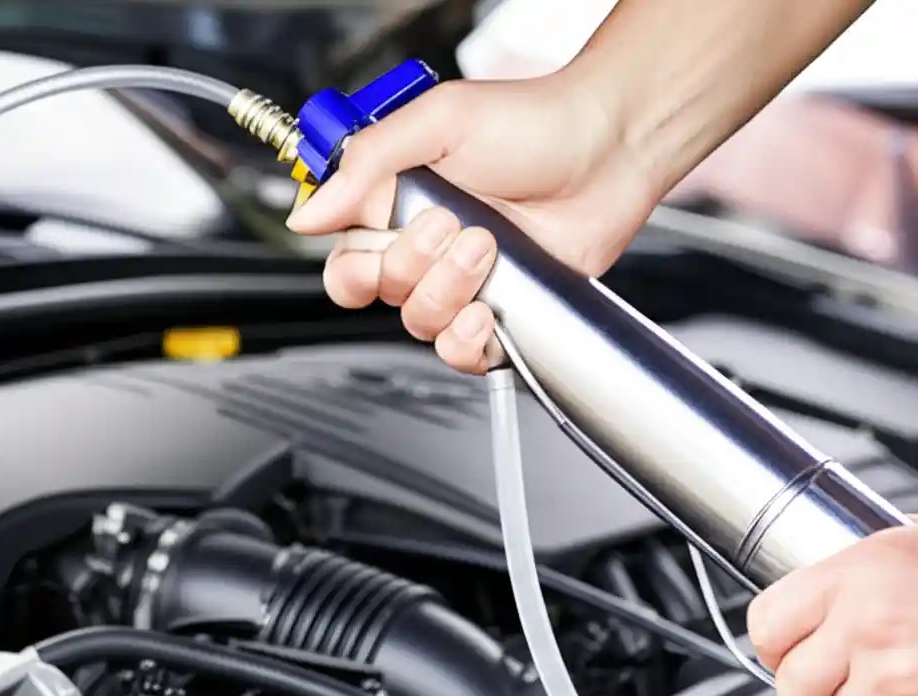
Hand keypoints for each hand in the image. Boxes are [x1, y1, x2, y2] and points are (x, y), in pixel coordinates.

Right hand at [286, 65, 659, 373]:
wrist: (610, 149)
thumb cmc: (535, 122)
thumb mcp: (439, 119)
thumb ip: (366, 162)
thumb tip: (307, 213)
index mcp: (394, 200)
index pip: (342, 255)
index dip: (354, 259)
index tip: (379, 233)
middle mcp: (422, 244)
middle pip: (374, 293)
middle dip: (408, 264)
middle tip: (448, 224)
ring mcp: (460, 280)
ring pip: (418, 321)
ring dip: (448, 289)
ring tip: (488, 245)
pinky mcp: (499, 309)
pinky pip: (461, 353)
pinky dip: (468, 342)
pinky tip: (488, 309)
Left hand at [747, 516, 917, 695]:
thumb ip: (869, 553)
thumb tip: (834, 547)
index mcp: (856, 575)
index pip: (764, 623)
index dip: (777, 641)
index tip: (792, 644)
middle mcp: (866, 628)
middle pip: (791, 685)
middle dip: (813, 686)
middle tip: (846, 675)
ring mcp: (891, 684)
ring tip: (900, 684)